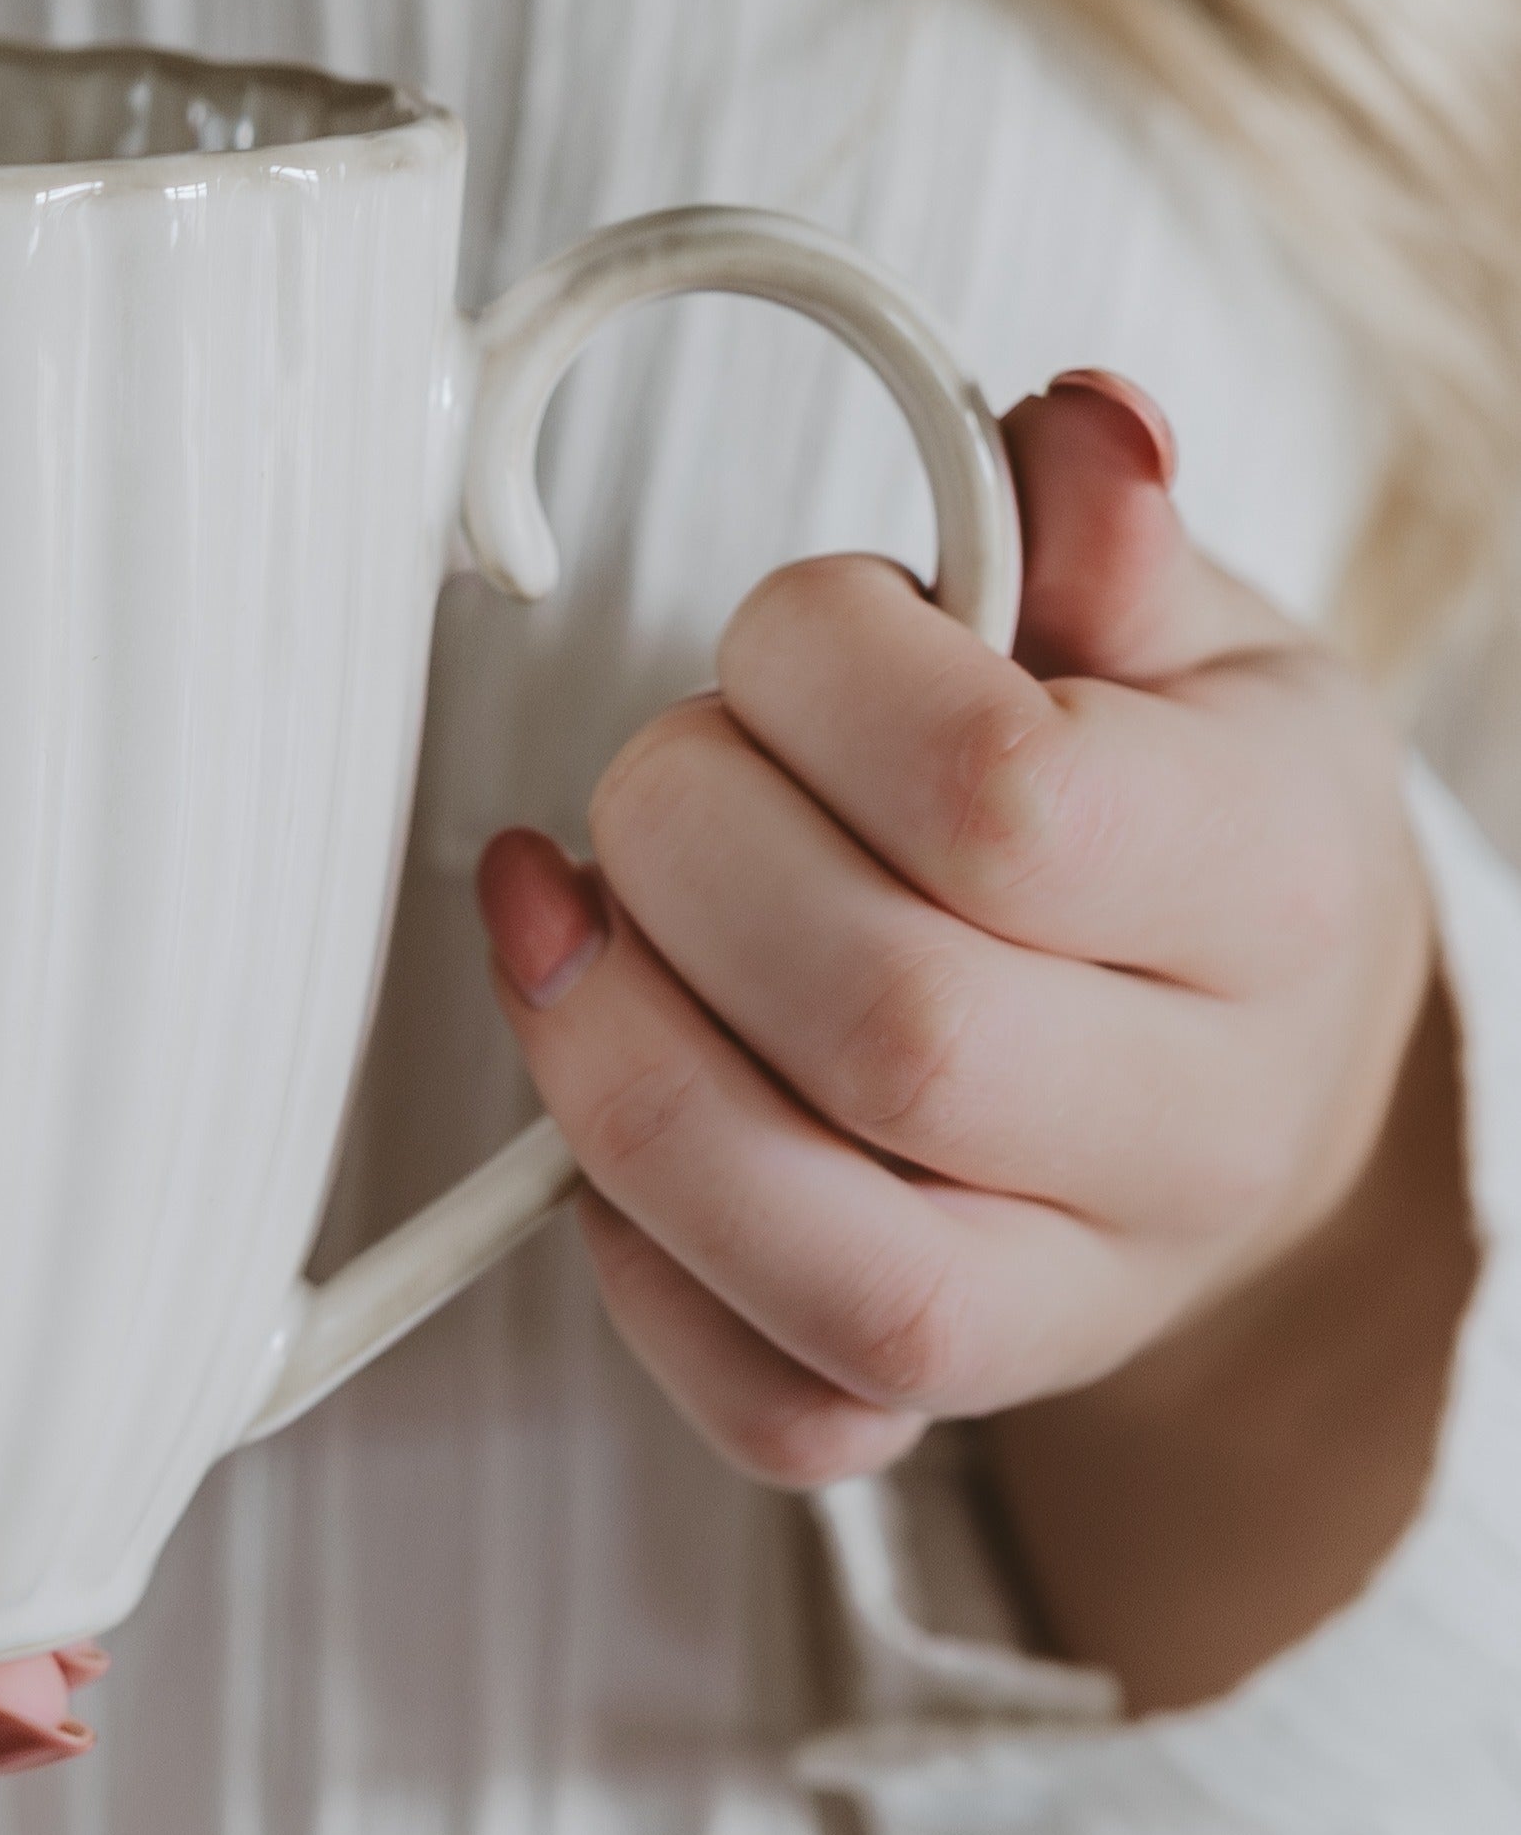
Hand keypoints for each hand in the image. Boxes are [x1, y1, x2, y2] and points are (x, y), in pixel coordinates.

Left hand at [474, 373, 1476, 1709]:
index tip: (791, 634)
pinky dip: (632, 1252)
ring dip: (609, 1044)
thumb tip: (1068, 430)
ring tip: (560, 910)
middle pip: (882, 1019)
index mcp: (1273, 890)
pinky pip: (770, 1404)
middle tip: (670, 769)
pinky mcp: (938, 1398)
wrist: (1262, 1079)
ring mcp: (1073, 1298)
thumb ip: (1099, 539)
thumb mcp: (1190, 647)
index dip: (817, 678)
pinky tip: (604, 1090)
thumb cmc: (1178, 826)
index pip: (1000, 801)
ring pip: (807, 1240)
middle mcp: (1197, 1124)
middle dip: (684, 847)